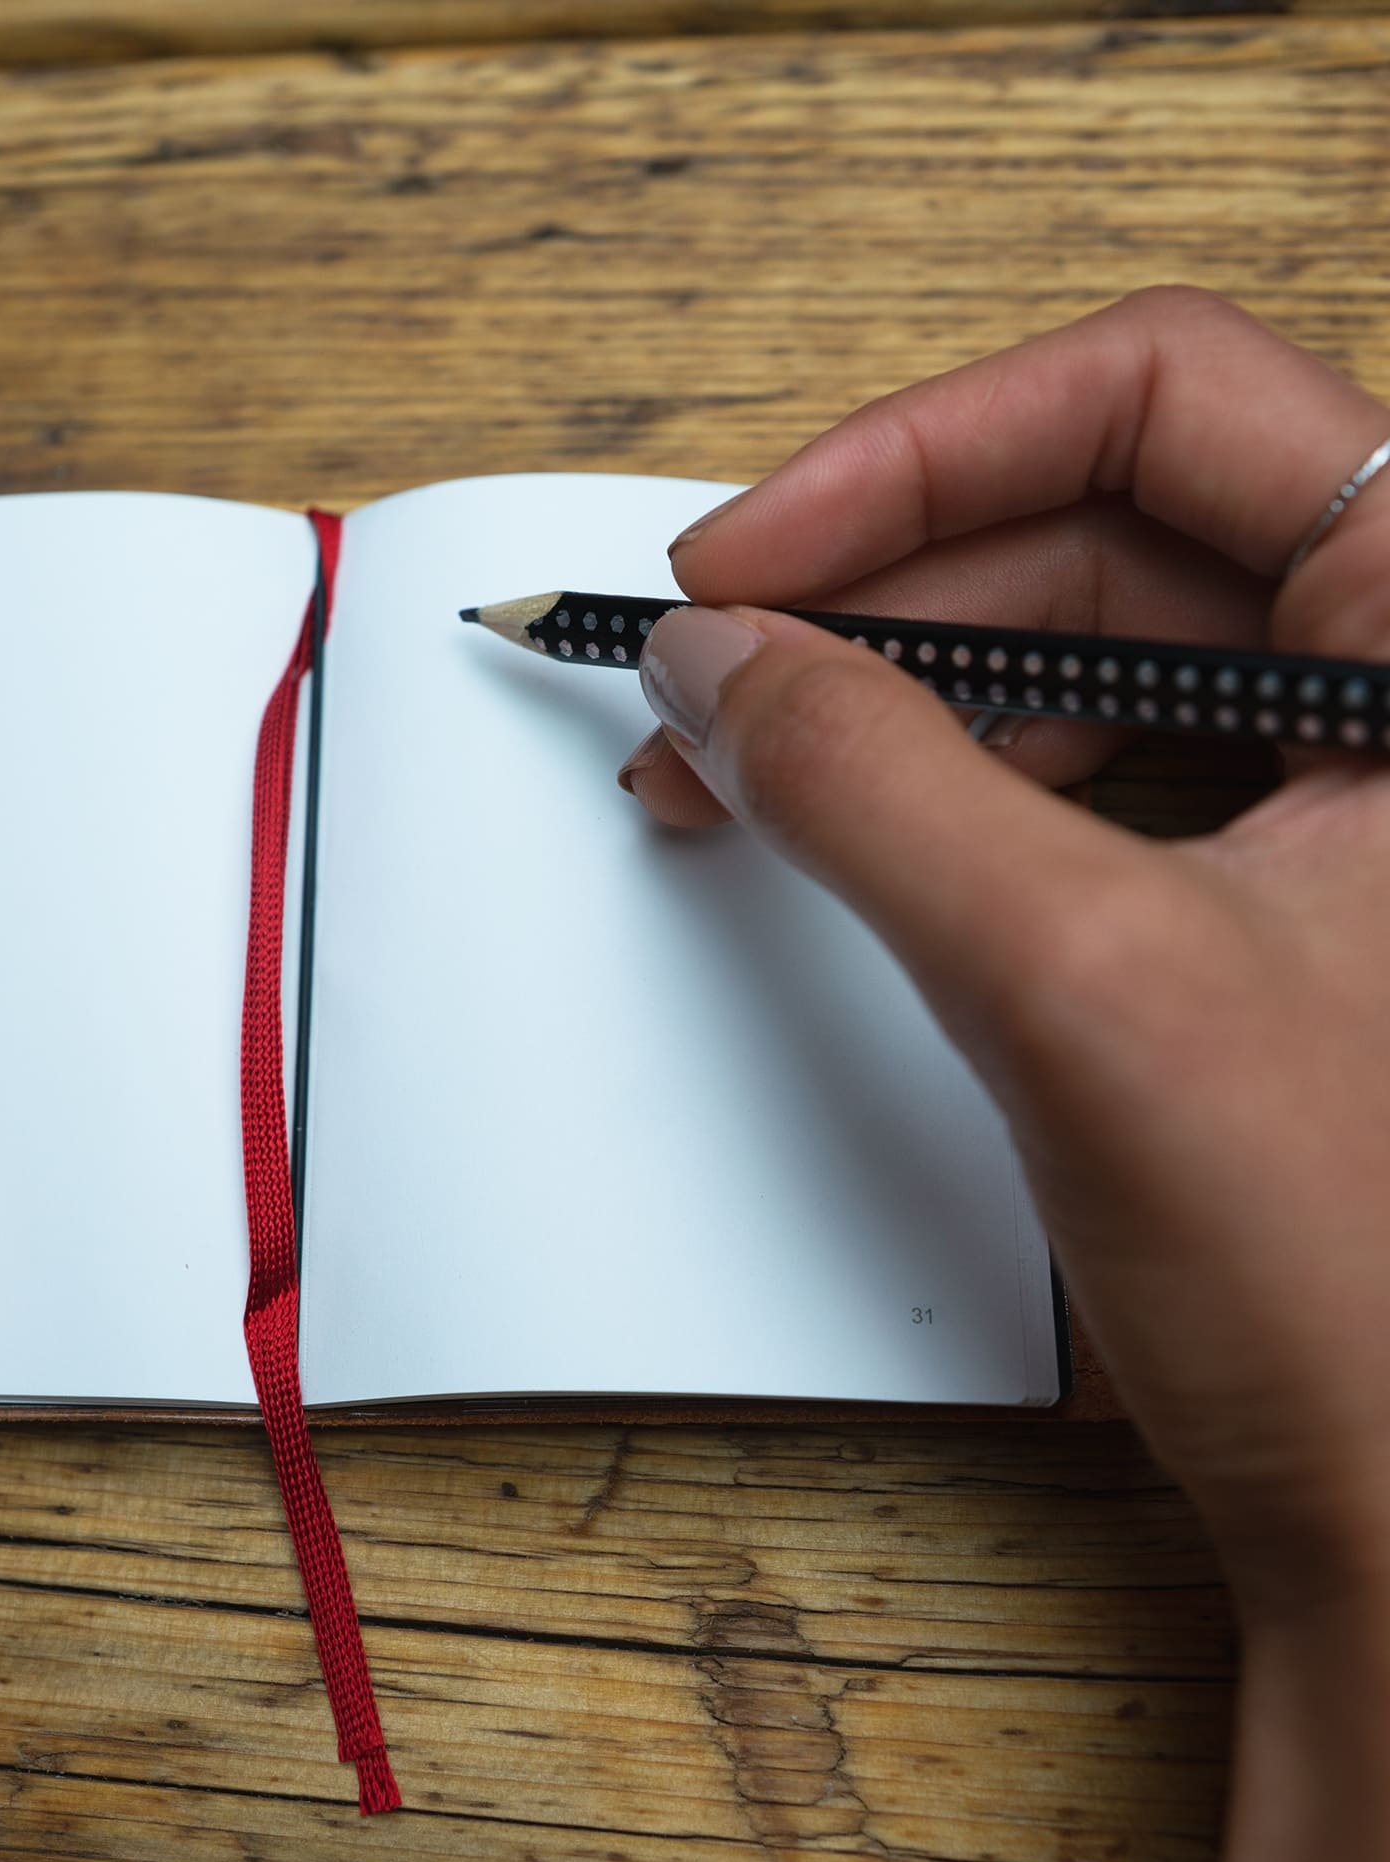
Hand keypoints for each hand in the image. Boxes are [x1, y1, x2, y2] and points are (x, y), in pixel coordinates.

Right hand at [622, 286, 1389, 1861]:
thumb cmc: (1368, 1295)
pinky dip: (932, 788)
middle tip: (705, 668)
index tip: (755, 555)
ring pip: (1076, 653)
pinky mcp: (1260, 893)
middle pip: (1102, 525)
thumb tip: (721, 658)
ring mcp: (1342, 797)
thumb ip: (876, 785)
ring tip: (728, 765)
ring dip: (883, 694)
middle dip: (875, 590)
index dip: (930, 451)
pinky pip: (1071, 772)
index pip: (1168, 400)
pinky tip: (832, 831)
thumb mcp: (1085, 985)